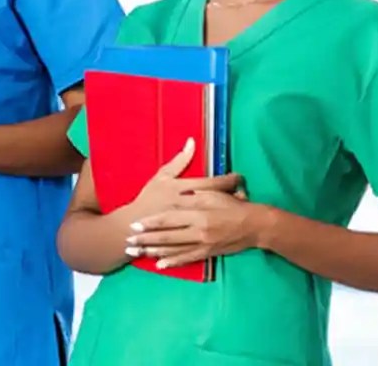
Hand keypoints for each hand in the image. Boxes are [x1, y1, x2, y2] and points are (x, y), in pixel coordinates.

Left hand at [125, 191, 270, 268]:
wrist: (255, 225)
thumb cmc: (233, 205)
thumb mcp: (213, 193)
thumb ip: (194, 191)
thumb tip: (179, 188)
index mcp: (198, 212)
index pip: (169, 218)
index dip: (151, 222)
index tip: (135, 224)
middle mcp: (198, 230)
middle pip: (167, 235)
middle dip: (146, 239)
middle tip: (129, 242)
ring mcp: (203, 243)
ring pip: (174, 249)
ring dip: (154, 251)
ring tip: (138, 253)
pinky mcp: (208, 252)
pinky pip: (187, 258)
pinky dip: (173, 261)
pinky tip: (160, 264)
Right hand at [129, 137, 243, 220]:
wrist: (132, 225)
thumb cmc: (148, 199)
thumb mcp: (161, 177)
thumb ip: (179, 161)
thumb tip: (191, 142)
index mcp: (180, 189)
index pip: (211, 183)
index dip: (228, 180)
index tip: (238, 178)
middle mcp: (186, 205)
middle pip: (217, 199)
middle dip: (233, 195)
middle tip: (244, 192)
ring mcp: (187, 222)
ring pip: (215, 216)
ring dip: (229, 211)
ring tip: (240, 205)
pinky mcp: (186, 234)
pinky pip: (211, 226)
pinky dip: (221, 226)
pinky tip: (230, 223)